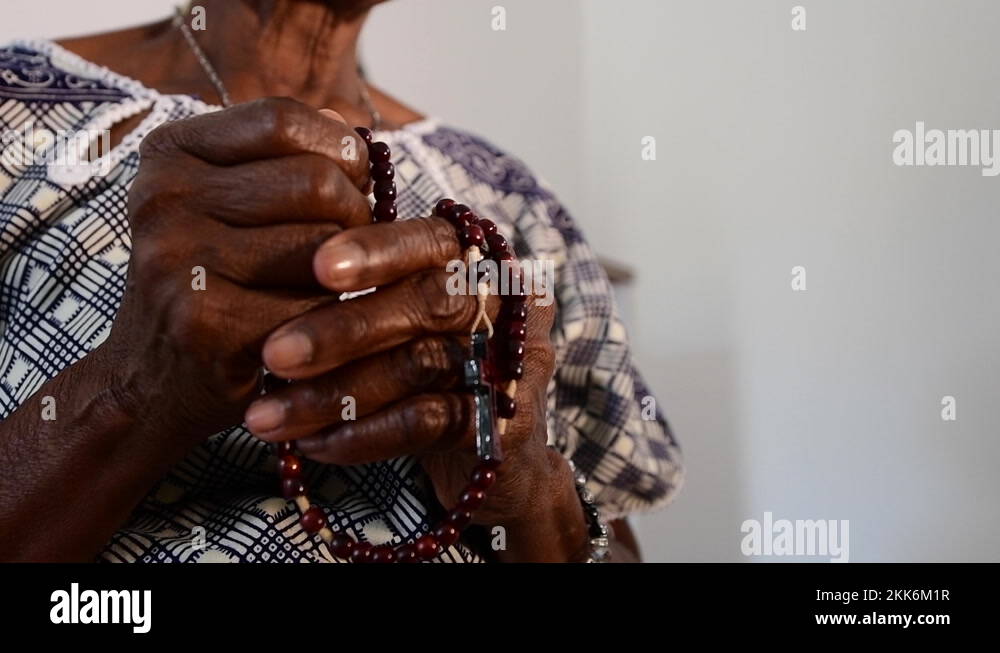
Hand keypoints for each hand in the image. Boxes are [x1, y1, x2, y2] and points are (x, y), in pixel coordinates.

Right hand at [102, 98, 372, 447]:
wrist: (150, 382)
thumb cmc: (211, 284)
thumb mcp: (226, 205)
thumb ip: (284, 161)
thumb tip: (352, 130)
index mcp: (170, 153)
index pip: (283, 118)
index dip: (340, 148)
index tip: (355, 179)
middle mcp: (163, 197)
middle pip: (316, 181)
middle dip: (356, 215)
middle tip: (348, 246)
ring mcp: (178, 259)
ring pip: (325, 244)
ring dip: (347, 271)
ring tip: (326, 286)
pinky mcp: (205, 322)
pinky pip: (315, 306)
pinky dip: (331, 321)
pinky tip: (311, 329)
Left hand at [244, 217, 586, 557]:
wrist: (498, 465)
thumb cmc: (430, 373)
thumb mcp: (404, 321)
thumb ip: (366, 289)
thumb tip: (270, 270)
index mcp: (478, 261)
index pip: (433, 240)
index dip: (377, 248)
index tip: (317, 265)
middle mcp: (504, 304)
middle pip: (430, 301)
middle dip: (345, 327)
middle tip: (274, 353)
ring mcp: (512, 362)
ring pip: (421, 364)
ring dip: (336, 392)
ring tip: (269, 415)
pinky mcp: (507, 424)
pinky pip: (428, 421)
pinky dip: (364, 434)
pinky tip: (313, 444)